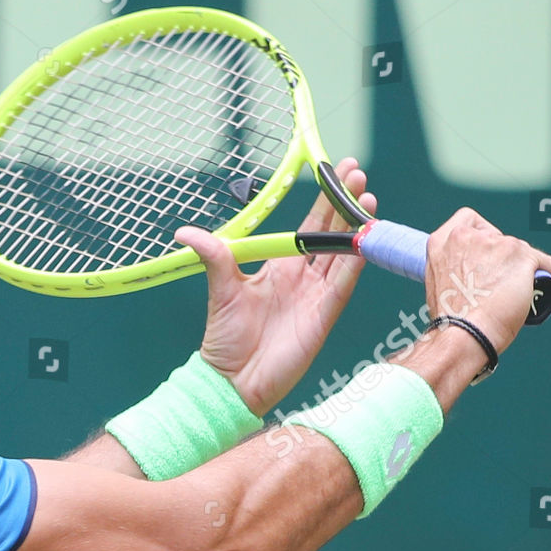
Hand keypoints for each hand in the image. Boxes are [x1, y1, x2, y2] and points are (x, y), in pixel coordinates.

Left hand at [175, 157, 375, 416]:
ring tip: (367, 199)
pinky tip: (365, 239)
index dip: (325, 199)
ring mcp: (316, 296)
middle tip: (358, 174)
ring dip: (356, 228)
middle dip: (346, 203)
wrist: (233, 380)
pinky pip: (344, 283)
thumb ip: (213, 256)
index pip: (310, 225)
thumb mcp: (220, 289)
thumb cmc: (225, 339)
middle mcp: (303, 277)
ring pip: (343, 254)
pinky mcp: (324, 316)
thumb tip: (183, 232)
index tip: (338, 171)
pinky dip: (355, 262)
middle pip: (332, 234)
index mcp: (280, 266)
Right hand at [423, 208, 550, 355]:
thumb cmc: (450, 322)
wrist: (462, 337)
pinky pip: (546, 264)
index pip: (468, 221)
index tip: (485, 254)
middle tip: (499, 288)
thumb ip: (454, 268)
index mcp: (444, 242)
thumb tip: (475, 274)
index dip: (482, 236)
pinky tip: (546, 295)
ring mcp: (498, 243)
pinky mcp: (523, 255)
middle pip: (499, 239)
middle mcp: (469, 236)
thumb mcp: (439, 285)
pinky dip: (549, 279)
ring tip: (518, 299)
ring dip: (523, 272)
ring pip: (522, 254)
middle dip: (503, 261)